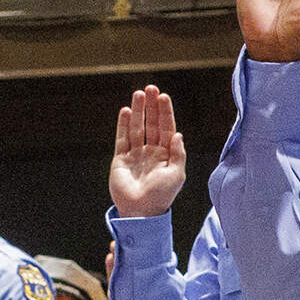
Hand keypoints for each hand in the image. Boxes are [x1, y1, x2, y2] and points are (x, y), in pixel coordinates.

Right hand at [110, 83, 191, 218]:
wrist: (141, 212)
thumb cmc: (161, 195)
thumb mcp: (177, 175)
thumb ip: (178, 154)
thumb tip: (178, 134)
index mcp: (166, 154)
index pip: (167, 128)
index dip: (165, 112)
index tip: (163, 97)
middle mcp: (151, 151)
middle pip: (152, 123)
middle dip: (152, 106)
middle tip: (151, 88)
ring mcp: (136, 154)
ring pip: (137, 127)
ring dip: (138, 110)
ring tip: (138, 94)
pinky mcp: (121, 158)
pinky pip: (122, 138)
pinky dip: (123, 124)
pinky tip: (125, 110)